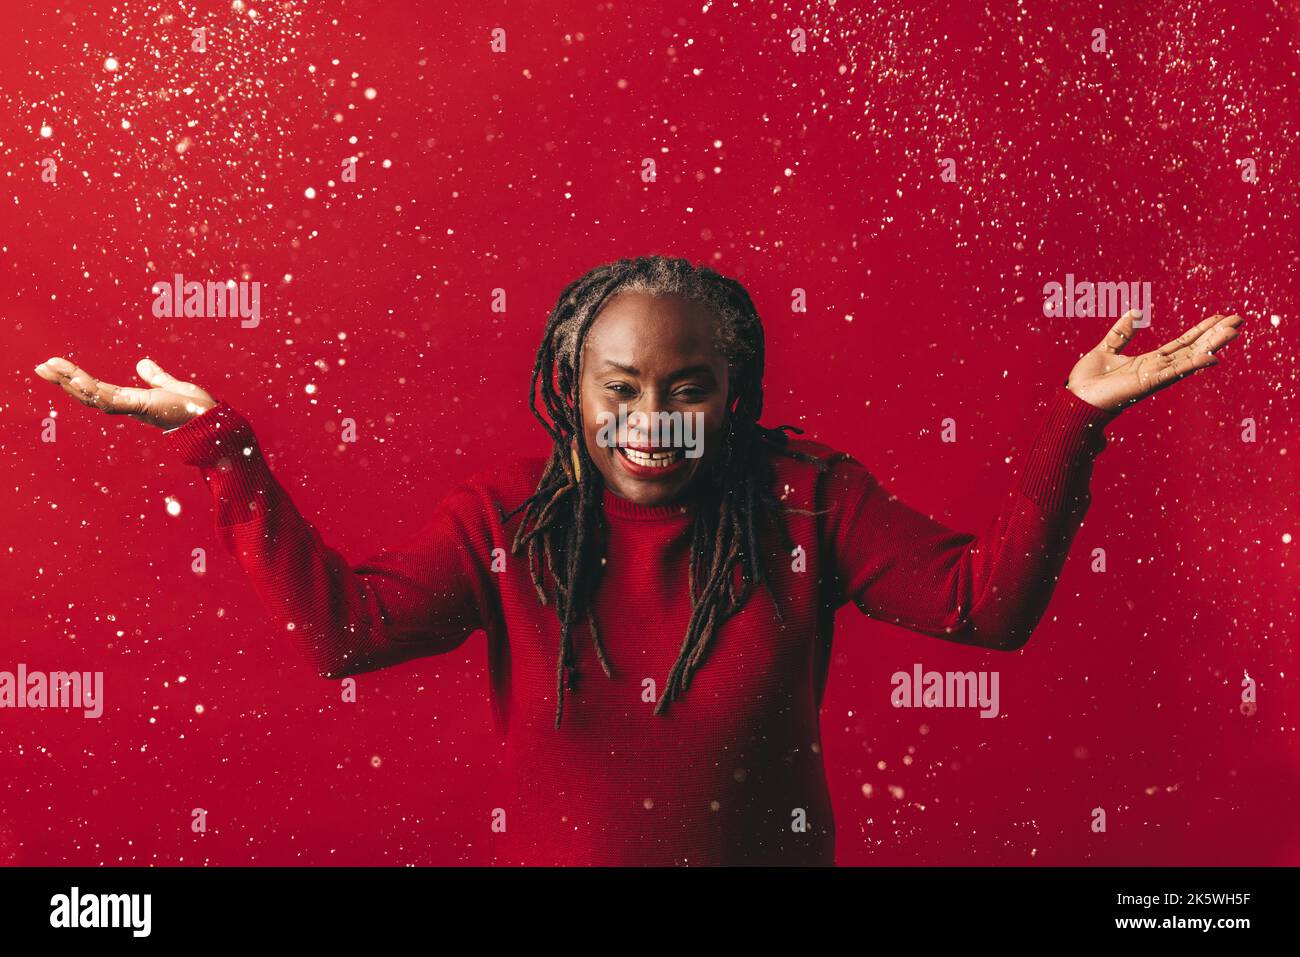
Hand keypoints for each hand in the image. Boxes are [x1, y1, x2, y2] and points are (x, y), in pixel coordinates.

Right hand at [33, 356, 216, 429]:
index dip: (78, 380)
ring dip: (70, 381)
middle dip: (65, 381)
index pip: (99, 390)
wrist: (216, 424)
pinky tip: (74, 378)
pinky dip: (91, 388)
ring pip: (94, 396)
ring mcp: (134, 409)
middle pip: (90, 394)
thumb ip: (157, 377)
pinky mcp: (142, 408)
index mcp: (135, 401)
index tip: (59, 367)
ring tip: (48, 368)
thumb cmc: (198, 410)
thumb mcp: (174, 387)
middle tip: (41, 367)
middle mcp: (130, 407)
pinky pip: (110, 398)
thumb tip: (142, 364)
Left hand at [1065, 310, 1243, 412]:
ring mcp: (1154, 377)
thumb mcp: (1105, 349)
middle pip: (1191, 350)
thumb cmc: (1087, 381)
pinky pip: (1174, 373)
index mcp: (1147, 362)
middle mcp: (1155, 370)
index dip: (1199, 331)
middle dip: (1214, 335)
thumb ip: (1121, 333)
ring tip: (1234, 331)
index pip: (1180, 344)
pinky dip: (1193, 365)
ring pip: (1189, 359)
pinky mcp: (1147, 384)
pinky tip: (1213, 358)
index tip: (1218, 317)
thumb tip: (1134, 312)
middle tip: (1238, 320)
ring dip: (1212, 345)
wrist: (1073, 401)